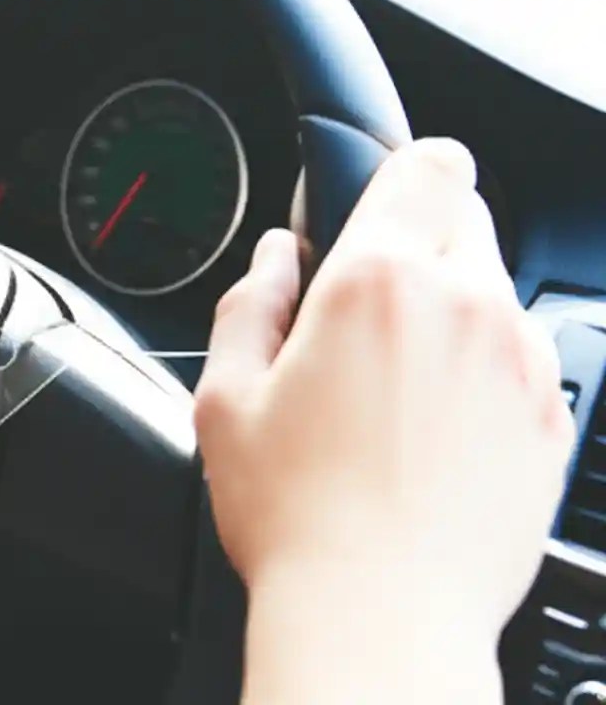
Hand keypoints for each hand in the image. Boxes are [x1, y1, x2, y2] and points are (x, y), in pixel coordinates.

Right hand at [195, 139, 572, 702]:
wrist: (381, 615)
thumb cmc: (297, 516)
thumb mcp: (226, 400)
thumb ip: (248, 302)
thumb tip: (276, 256)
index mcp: (377, 284)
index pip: (427, 162)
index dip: (395, 175)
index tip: (370, 213)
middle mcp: (466, 307)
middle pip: (465, 219)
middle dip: (416, 247)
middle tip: (362, 322)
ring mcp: (521, 365)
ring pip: (494, 293)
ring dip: (451, 317)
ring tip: (394, 398)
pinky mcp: (551, 421)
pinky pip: (522, 363)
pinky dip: (483, 378)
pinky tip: (431, 438)